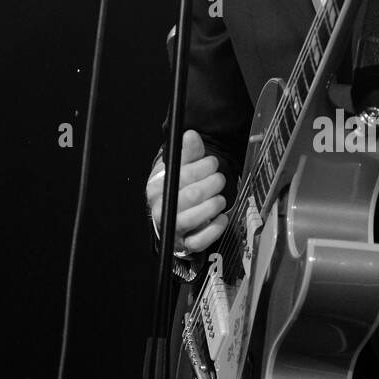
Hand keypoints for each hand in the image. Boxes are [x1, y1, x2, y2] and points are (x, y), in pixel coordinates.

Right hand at [145, 129, 228, 253]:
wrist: (174, 214)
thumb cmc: (179, 189)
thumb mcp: (182, 167)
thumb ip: (188, 152)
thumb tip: (191, 135)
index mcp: (157, 187)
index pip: (180, 176)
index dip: (201, 168)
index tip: (212, 163)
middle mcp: (161, 208)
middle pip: (189, 197)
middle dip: (211, 185)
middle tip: (220, 180)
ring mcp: (172, 227)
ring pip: (192, 219)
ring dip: (212, 206)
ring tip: (220, 198)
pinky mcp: (184, 243)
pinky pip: (199, 241)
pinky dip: (214, 229)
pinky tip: (221, 218)